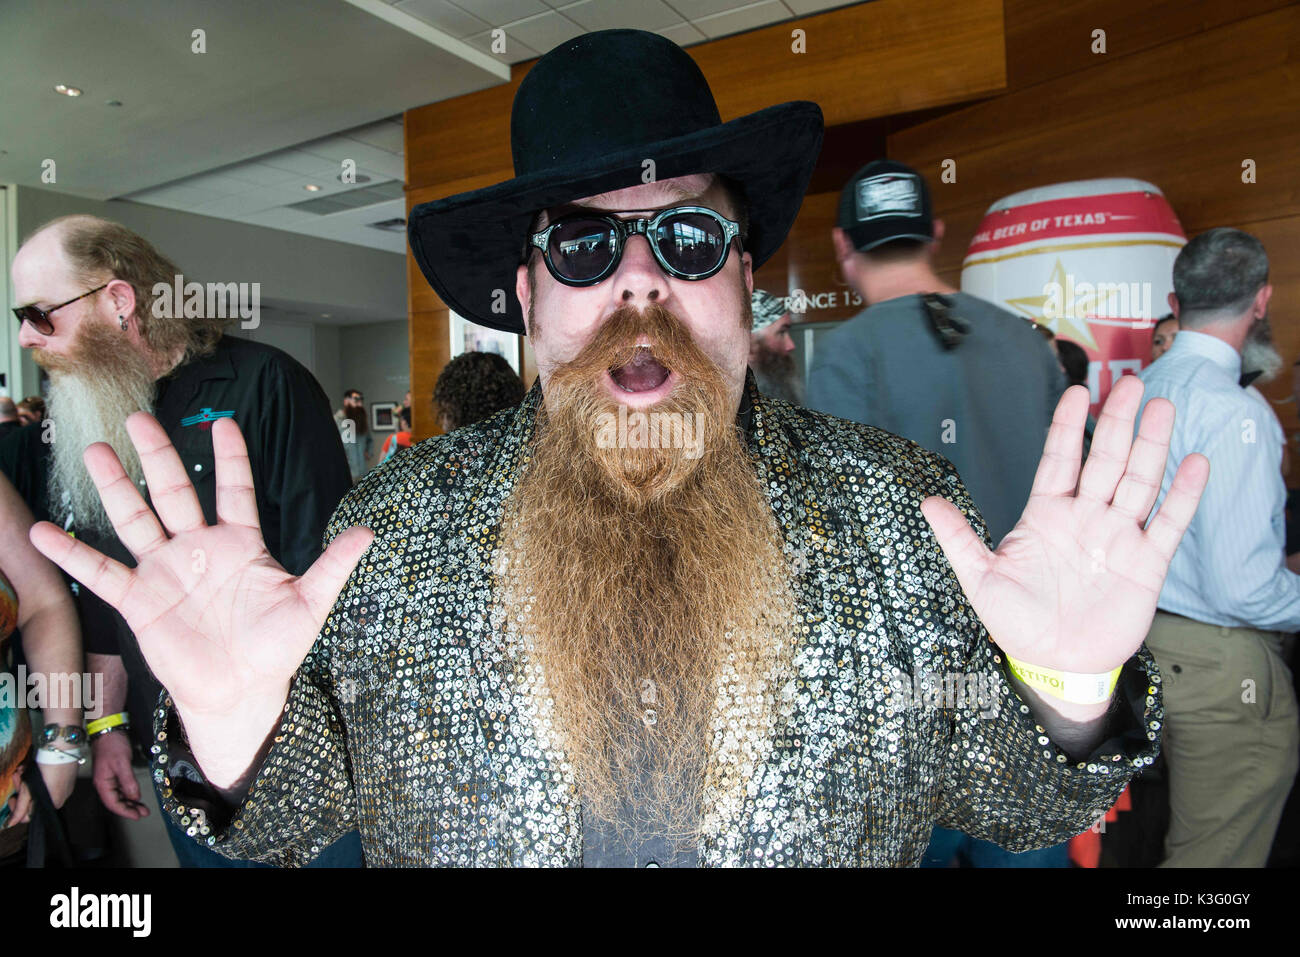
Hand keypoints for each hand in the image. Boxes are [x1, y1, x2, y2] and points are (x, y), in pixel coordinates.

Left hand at [2, 761, 75, 827]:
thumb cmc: (44, 769)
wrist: (62, 748)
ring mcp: (66, 788)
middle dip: (22, 789)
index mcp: (52, 805)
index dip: (16, 807)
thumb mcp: (27, 789)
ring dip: (28, 781)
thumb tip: (11, 824)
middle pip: (34, 800)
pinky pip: (51, 784)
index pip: (29, 815)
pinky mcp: (69, 778)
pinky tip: (35, 767)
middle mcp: (61, 799)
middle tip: (17, 776)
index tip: (12, 797)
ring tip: (25, 769)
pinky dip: (40, 778)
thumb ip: (20, 808)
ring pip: (40, 791)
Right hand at [29, 413, 372, 786]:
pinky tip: (45, 535)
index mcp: (241, 544)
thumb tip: (368, 532)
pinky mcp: (141, 600)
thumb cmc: (277, 648)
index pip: (234, 489)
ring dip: (116, 487)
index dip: (229, 457)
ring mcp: (166, 571)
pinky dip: (73, 554)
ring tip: (95, 451)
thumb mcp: (310, 604)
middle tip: (138, 419)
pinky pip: (102, 573)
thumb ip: (333, 566)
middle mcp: (199, 549)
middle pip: (175, 492)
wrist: (242, 692)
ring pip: (136, 519)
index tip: (222, 422)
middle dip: (158, 456)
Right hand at [92, 731, 148, 818]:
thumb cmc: (112, 745)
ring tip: (142, 808)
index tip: (137, 816)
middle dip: (129, 809)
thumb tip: (134, 797)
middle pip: (116, 801)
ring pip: (119, 796)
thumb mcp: (122, 763)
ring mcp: (108, 779)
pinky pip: (120, 788)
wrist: (108, 730)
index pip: (113, 803)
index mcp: (102, 783)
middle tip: (143, 813)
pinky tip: (136, 796)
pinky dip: (129, 793)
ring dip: (130, 802)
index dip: (125, 811)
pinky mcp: (113, 773)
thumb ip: (128, 781)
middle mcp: (104, 783)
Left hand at [921, 376, 1208, 675]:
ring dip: (1151, 445)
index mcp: (1045, 515)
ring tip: (1161, 408)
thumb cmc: (1017, 622)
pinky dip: (1183, 494)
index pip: (1059, 459)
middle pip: (1104, 460)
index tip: (1076, 392)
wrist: (1055, 665)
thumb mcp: (980, 579)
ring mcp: (1118, 536)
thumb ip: (959, 539)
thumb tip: (928, 502)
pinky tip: (1194, 462)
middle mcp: (1085, 517)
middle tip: (1129, 384)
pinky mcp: (1147, 562)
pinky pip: (1168, 522)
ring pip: (1138, 480)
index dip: (1067, 427)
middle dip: (1115, 422)